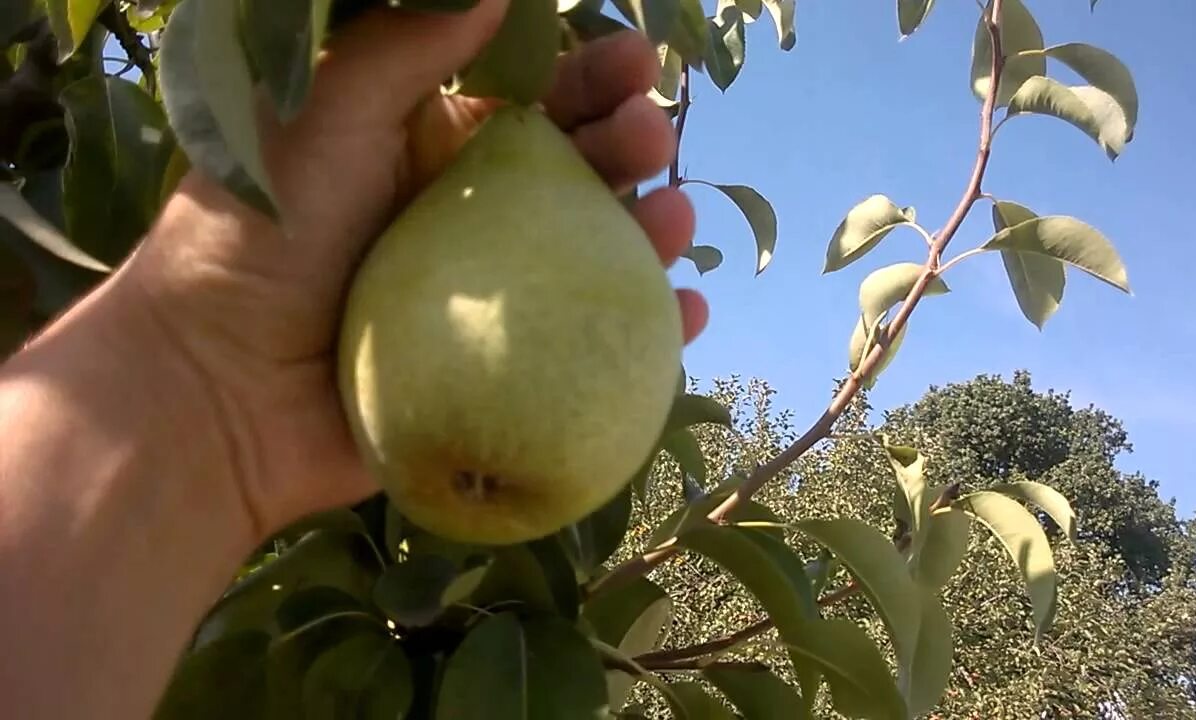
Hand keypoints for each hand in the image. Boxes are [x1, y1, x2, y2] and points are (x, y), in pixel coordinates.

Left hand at [113, 0, 707, 542]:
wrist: (216, 394)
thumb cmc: (255, 242)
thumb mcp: (319, 120)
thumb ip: (404, 48)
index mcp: (427, 148)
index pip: (529, 100)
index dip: (586, 76)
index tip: (637, 57)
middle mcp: (467, 217)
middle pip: (575, 172)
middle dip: (627, 142)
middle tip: (651, 133)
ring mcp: (493, 299)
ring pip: (596, 255)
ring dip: (649, 230)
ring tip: (674, 218)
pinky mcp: (504, 373)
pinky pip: (592, 349)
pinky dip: (646, 333)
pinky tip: (682, 314)